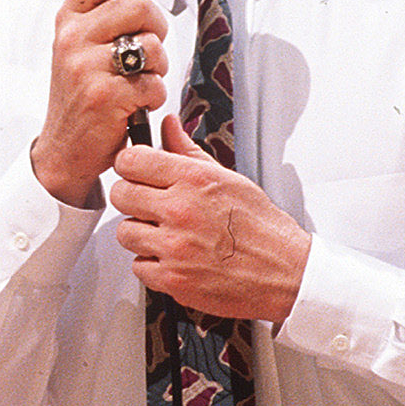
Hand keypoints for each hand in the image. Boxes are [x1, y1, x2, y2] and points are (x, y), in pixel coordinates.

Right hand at [30, 0, 166, 207]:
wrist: (64, 150)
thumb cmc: (82, 96)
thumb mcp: (79, 47)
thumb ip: (105, 15)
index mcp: (68, 20)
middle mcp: (72, 38)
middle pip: (140, 4)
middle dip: (157, 29)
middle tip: (145, 52)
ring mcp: (86, 67)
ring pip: (153, 45)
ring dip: (158, 67)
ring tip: (137, 81)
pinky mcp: (104, 96)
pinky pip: (154, 83)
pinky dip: (153, 97)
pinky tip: (134, 105)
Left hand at [108, 113, 309, 322]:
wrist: (284, 271)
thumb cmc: (260, 227)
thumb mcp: (228, 179)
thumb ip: (188, 152)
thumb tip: (169, 126)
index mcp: (194, 180)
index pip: (131, 160)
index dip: (129, 165)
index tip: (135, 171)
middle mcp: (180, 211)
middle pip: (121, 194)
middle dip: (133, 198)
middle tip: (149, 205)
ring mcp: (173, 247)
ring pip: (124, 232)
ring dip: (141, 233)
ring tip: (166, 234)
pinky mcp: (171, 279)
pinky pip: (138, 265)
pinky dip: (152, 264)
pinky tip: (173, 258)